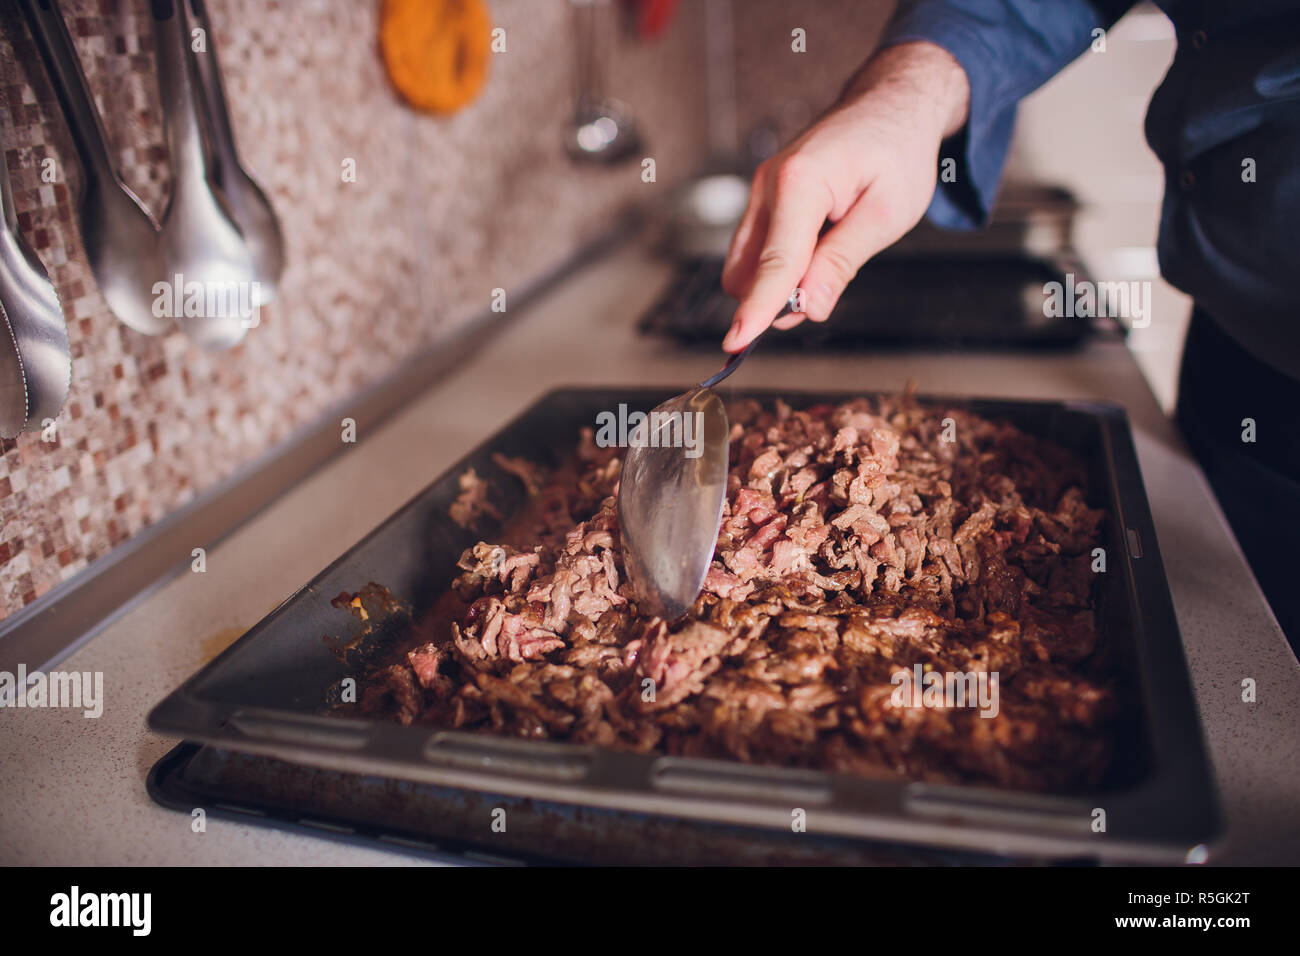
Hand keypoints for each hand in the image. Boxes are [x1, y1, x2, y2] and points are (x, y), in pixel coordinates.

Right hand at [721, 41, 970, 351]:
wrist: (892, 105)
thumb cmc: (897, 151)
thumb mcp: (887, 214)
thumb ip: (842, 262)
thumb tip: (808, 308)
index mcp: (800, 182)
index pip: (775, 262)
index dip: (758, 308)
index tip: (736, 342)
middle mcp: (769, 184)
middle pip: (749, 269)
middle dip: (777, 296)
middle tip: (827, 290)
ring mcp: (762, 191)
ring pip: (748, 263)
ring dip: (782, 281)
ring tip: (835, 253)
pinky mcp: (765, 200)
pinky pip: (759, 249)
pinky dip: (784, 265)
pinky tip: (820, 247)